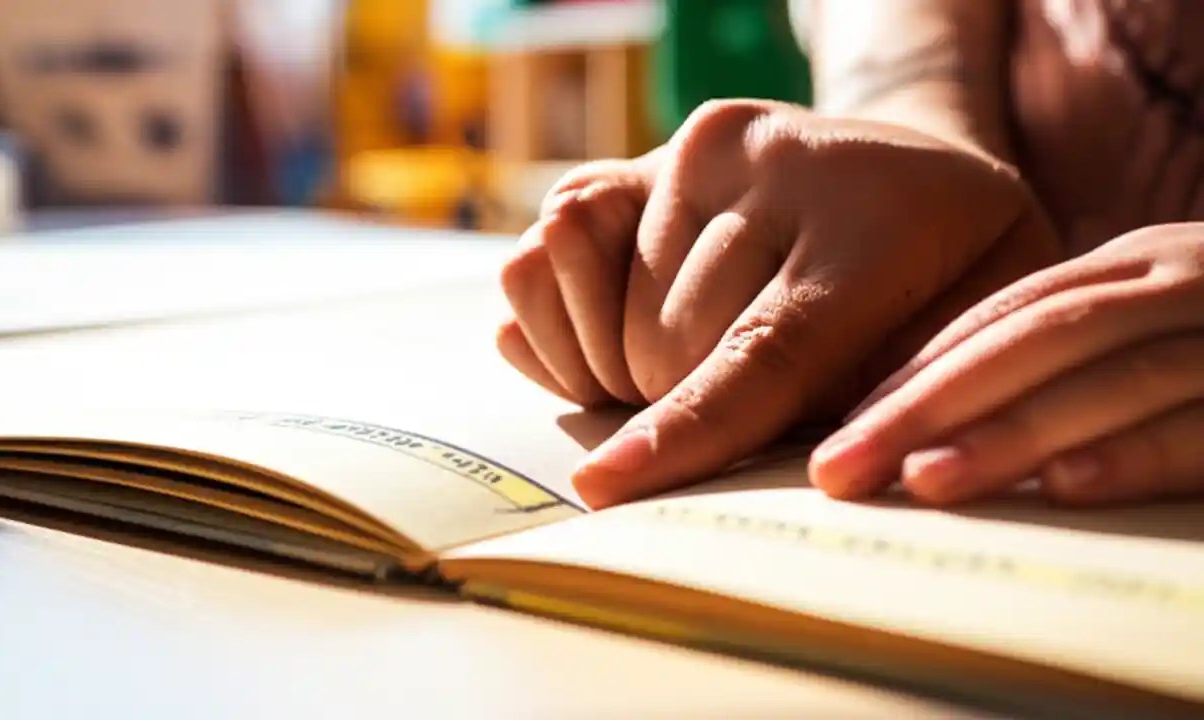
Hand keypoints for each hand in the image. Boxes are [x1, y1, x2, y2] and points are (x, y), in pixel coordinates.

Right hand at [497, 100, 1060, 507]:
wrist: (902, 185)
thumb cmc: (946, 289)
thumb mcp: (970, 349)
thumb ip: (896, 414)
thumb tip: (815, 481)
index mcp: (871, 213)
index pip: (762, 347)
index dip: (682, 428)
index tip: (605, 486)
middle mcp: (762, 156)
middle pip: (660, 343)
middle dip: (675, 406)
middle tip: (739, 404)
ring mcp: (683, 152)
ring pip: (584, 300)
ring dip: (612, 365)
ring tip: (680, 368)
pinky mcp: (629, 166)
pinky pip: (536, 262)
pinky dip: (558, 324)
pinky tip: (624, 333)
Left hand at [811, 223, 1203, 505]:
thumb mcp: (1155, 340)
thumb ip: (1069, 368)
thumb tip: (928, 442)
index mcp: (1139, 270)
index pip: (1005, 316)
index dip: (916, 374)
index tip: (836, 436)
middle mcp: (1179, 284)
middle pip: (1032, 338)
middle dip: (927, 407)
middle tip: (836, 470)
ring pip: (1105, 377)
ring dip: (1007, 431)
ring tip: (920, 477)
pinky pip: (1202, 426)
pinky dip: (1133, 454)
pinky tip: (1062, 486)